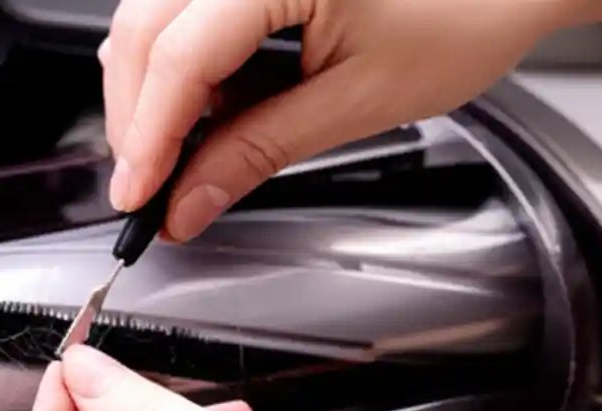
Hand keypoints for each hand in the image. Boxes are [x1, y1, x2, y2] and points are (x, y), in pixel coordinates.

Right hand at [99, 0, 601, 240]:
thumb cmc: (465, 12)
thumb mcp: (356, 100)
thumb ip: (258, 151)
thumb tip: (189, 201)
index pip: (180, 56)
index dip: (148, 136)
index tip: (137, 196)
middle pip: (143, 31)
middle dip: (136, 118)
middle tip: (149, 187)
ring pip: (148, 18)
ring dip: (150, 90)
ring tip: (175, 152)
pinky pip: (180, 10)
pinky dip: (176, 63)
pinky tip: (198, 105)